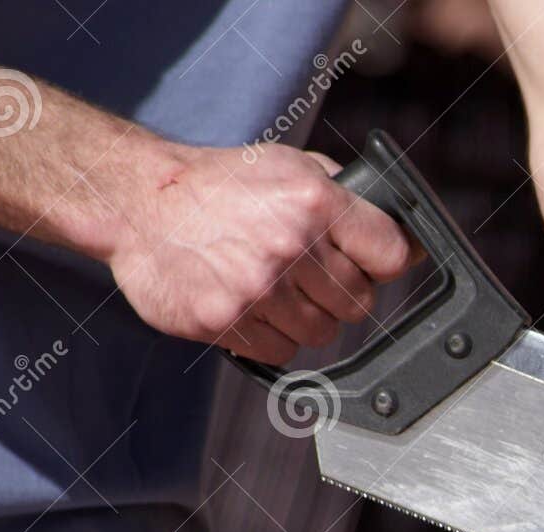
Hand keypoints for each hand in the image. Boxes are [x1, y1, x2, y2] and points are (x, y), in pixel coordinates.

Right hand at [106, 143, 412, 361]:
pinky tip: (249, 304)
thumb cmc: (218, 185)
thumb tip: (405, 242)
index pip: (390, 254)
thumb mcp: (288, 167)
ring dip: (304, 316)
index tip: (367, 263)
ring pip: (323, 332)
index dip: (380, 263)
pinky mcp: (226, 321)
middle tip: (306, 272)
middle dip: (338, 291)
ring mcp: (258, 288)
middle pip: (359, 302)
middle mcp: (290, 245)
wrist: (138, 201)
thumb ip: (348, 199)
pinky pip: (283, 351)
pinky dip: (271, 335)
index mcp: (313, 200)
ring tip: (272, 285)